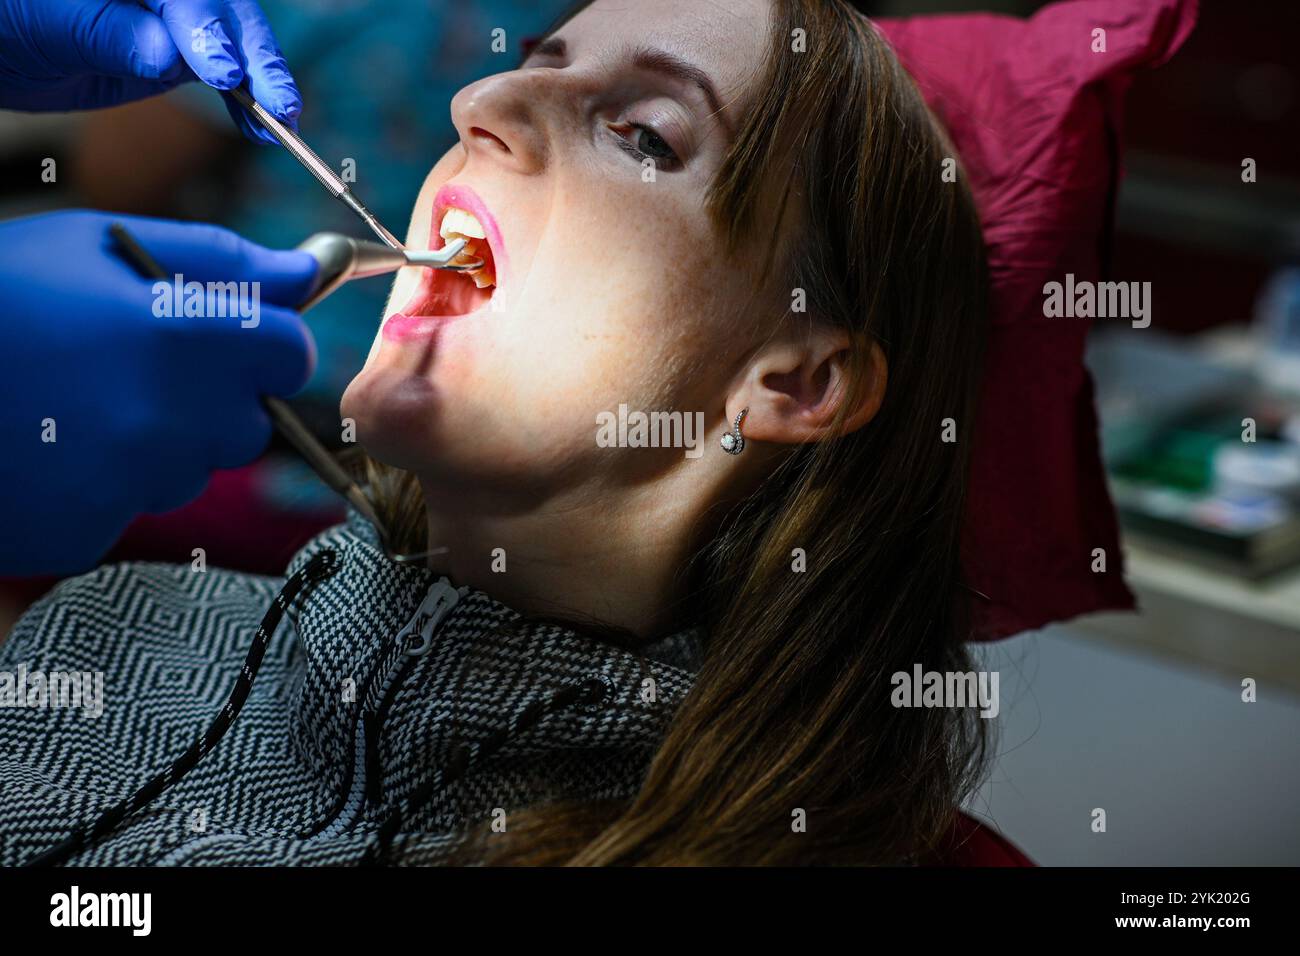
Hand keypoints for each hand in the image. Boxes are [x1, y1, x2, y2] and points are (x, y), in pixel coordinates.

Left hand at [0, 0, 300, 142]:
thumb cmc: (10, 21)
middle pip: (224, 8)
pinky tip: (262, 124)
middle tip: (277, 103)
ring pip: (235, 37)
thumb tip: (170, 56)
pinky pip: (225, 67)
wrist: (1, 45)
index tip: (223, 73)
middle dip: (255, 55)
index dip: (208, 29)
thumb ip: (110, 34)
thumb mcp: (48, 26)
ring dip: (263, 81)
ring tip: (282, 123)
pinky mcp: (180, 47)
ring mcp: (175, 15)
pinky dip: (247, 98)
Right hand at [0, 210, 318, 575]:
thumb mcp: (98, 246)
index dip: (265, 339)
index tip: (229, 334)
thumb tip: (307, 272)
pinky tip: (53, 445)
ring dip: (162, 440)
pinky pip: (131, 506)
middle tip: (136, 365)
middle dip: (216, 394)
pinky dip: (105, 482)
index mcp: (180, 336)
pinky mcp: (87, 531)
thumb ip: (219, 262)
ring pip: (193, 468)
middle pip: (250, 420)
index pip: (290, 352)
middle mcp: (167, 419)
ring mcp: (127, 484)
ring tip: (80, 402)